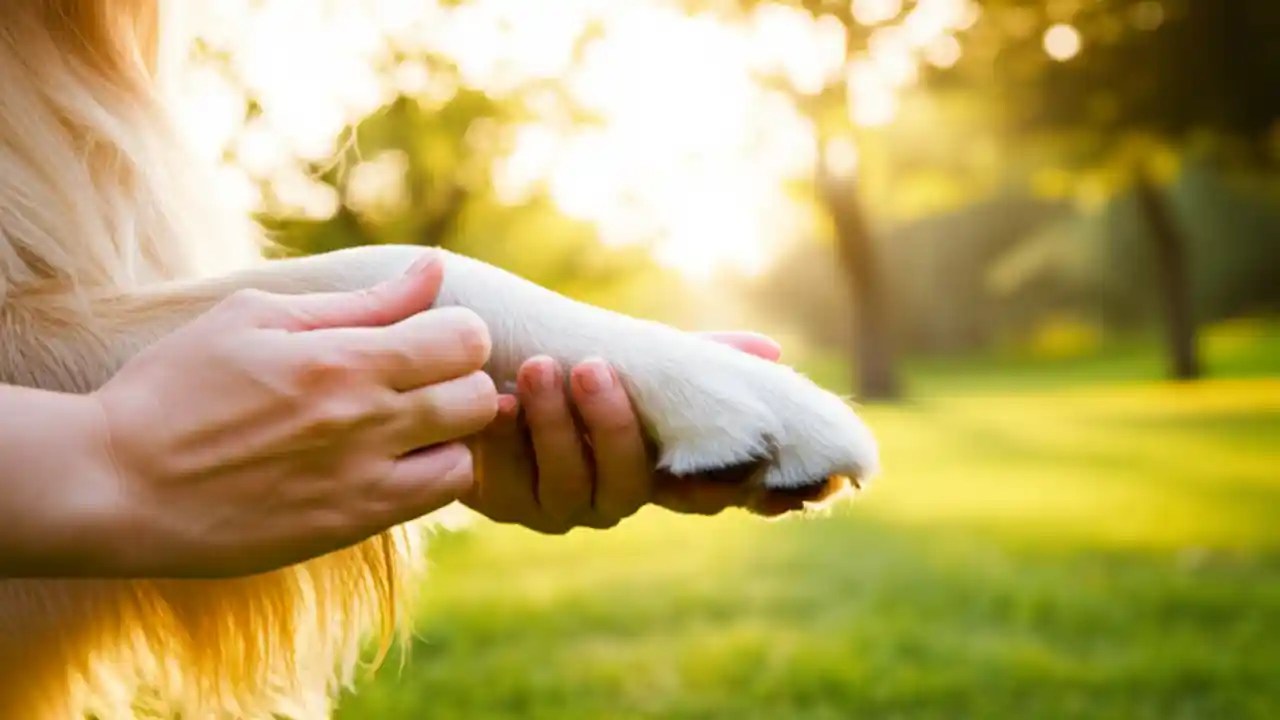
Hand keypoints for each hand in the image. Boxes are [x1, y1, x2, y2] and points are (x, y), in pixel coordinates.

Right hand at [86, 255, 496, 576]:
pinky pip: (433, 502)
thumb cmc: (175, 387)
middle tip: (416, 381)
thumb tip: (434, 269)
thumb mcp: (257, 317)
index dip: (455, 331)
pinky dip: (426, 479)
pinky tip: (387, 464)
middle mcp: (365, 423)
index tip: (423, 336)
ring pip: (466, 456)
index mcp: (343, 360)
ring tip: (405, 427)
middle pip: (478, 397)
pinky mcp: (349, 527)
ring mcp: (362, 483)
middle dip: (458, 380)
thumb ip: (361, 299)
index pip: (466, 339)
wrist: (114, 484)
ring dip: (449, 436)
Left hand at [463, 333, 781, 533]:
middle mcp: (605, 500)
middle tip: (591, 368)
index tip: (713, 436)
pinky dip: (500, 442)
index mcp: (651, 472)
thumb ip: (690, 357)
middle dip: (610, 425)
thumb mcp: (632, 361)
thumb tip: (769, 350)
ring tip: (537, 368)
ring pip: (561, 484)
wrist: (480, 382)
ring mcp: (549, 507)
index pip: (700, 494)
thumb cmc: (572, 372)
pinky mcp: (495, 503)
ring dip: (552, 425)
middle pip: (624, 484)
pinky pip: (500, 483)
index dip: (716, 481)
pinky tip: (494, 404)